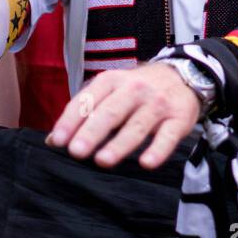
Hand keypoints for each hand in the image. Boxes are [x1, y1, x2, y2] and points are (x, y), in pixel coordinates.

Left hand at [47, 62, 202, 168]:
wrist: (184, 75)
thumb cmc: (137, 90)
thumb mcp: (110, 92)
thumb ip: (84, 113)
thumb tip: (53, 140)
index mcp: (112, 81)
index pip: (88, 100)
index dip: (72, 120)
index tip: (58, 141)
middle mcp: (135, 89)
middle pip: (111, 112)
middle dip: (93, 132)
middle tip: (76, 151)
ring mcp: (158, 104)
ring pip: (137, 125)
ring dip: (120, 143)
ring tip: (103, 160)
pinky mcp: (179, 118)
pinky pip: (168, 136)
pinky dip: (158, 150)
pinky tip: (147, 163)